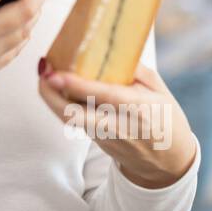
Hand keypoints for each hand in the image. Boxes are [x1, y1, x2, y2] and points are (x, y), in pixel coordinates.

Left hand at [38, 60, 196, 188]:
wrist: (169, 162)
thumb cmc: (166, 118)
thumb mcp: (160, 90)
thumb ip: (135, 70)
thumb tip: (107, 48)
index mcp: (140, 109)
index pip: (105, 96)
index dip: (78, 85)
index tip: (56, 73)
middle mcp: (120, 126)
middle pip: (76, 114)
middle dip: (52, 95)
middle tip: (43, 72)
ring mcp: (106, 138)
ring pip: (71, 120)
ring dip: (52, 99)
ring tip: (45, 76)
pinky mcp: (97, 144)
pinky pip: (75, 123)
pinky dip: (62, 105)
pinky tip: (56, 88)